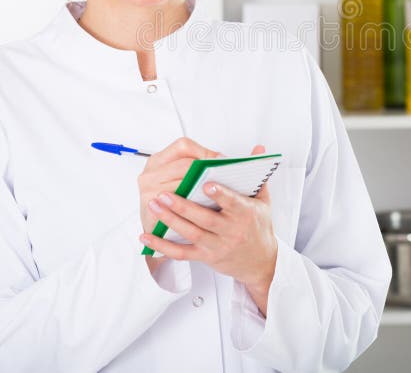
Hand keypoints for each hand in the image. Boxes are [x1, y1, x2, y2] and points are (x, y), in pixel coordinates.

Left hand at [138, 144, 277, 315]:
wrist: (260, 261)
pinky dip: (162, 246)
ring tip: (154, 205)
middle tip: (164, 194)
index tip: (206, 184)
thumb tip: (259, 148)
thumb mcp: (263, 200)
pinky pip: (181, 253)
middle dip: (183, 206)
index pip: (233, 203)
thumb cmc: (259, 226)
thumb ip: (257, 174)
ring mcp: (216, 245)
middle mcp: (231, 231)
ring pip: (190, 234)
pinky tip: (147, 237)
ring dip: (170, 220)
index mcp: (245, 214)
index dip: (220, 195)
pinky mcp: (205, 257)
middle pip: (205, 219)